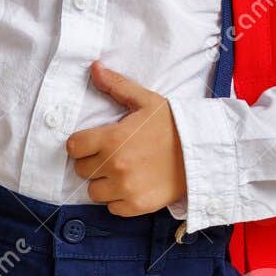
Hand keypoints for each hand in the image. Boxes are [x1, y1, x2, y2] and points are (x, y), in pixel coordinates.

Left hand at [66, 61, 187, 216]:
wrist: (202, 152)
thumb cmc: (173, 124)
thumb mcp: (146, 100)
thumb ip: (117, 86)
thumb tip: (94, 68)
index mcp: (112, 139)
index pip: (73, 147)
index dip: (80, 144)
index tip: (92, 142)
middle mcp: (115, 165)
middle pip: (81, 170)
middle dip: (92, 162)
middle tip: (111, 155)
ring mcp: (125, 188)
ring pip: (94, 191)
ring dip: (103, 183)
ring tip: (120, 172)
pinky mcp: (137, 206)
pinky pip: (112, 208)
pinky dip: (118, 199)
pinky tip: (131, 185)